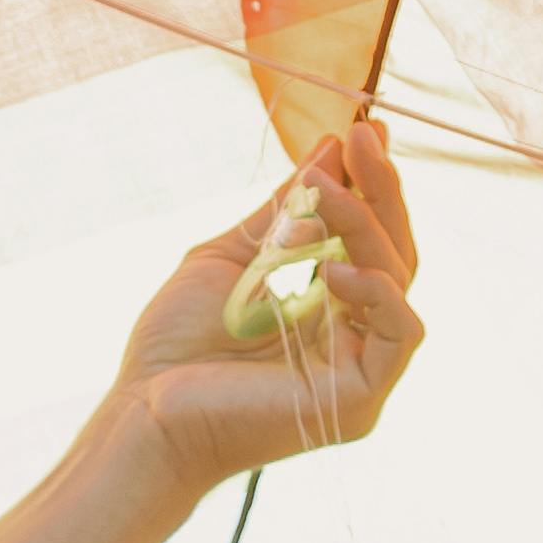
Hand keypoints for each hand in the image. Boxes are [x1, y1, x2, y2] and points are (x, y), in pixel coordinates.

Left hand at [107, 114, 423, 500]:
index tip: (363, 131)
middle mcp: (351, 339)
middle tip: (362, 137)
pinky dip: (378, 292)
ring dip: (365, 227)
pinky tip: (337, 267)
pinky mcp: (360, 401)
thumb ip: (284, 212)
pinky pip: (399, 334)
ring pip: (397, 282)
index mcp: (325, 310)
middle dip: (379, 191)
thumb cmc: (174, 348)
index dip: (369, 186)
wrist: (144, 412)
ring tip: (324, 190)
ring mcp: (360, 372)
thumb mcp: (231, 258)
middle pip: (394, 253)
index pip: (368, 240)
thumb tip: (329, 149)